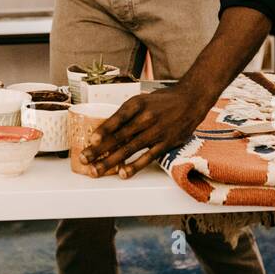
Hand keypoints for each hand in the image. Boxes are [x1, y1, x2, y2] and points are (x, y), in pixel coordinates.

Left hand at [80, 85, 211, 178]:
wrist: (190, 100)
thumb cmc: (163, 100)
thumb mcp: (142, 100)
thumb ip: (126, 114)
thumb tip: (106, 128)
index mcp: (137, 104)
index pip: (117, 118)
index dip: (104, 130)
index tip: (91, 140)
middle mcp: (145, 117)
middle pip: (119, 136)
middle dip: (99, 149)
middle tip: (84, 159)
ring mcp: (155, 131)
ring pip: (129, 149)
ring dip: (111, 161)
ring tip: (96, 170)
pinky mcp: (165, 143)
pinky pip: (147, 157)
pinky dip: (134, 166)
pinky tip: (123, 173)